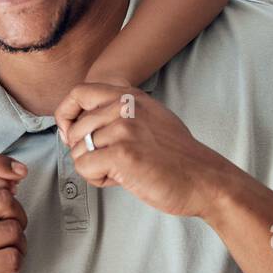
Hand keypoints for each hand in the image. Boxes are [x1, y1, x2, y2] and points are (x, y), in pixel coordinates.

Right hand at [0, 153, 28, 272]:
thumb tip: (14, 175)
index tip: (19, 172)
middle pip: (3, 199)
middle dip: (18, 216)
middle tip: (12, 231)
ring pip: (12, 230)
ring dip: (19, 244)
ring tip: (6, 252)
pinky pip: (13, 258)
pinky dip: (16, 264)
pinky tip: (2, 268)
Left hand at [57, 82, 233, 217]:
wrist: (205, 180)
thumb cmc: (177, 156)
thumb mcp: (150, 118)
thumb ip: (117, 113)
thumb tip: (77, 123)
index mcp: (130, 96)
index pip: (78, 93)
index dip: (66, 115)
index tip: (71, 135)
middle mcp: (124, 107)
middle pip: (75, 129)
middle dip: (86, 152)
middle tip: (112, 163)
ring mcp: (123, 129)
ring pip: (78, 151)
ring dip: (94, 167)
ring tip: (121, 171)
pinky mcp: (121, 153)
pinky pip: (84, 167)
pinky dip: (97, 179)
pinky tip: (120, 179)